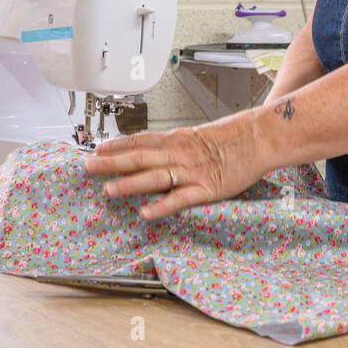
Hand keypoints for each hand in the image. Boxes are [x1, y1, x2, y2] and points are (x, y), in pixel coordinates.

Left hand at [82, 112, 271, 219]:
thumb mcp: (199, 135)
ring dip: (130, 184)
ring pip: (154, 177)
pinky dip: (162, 205)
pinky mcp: (206, 188)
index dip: (117, 145)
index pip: (140, 140)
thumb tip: (157, 150)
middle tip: (88, 166)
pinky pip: (180, 198)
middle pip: (139, 157)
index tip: (96, 148)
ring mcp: (192, 171)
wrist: (259, 137)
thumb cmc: (233, 137)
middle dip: (111, 162)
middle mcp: (179, 153)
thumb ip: (178, 144)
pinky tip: (146, 213)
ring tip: (108, 190)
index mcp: (177, 139)